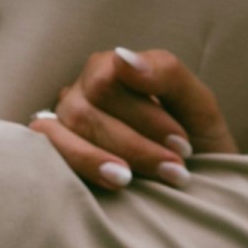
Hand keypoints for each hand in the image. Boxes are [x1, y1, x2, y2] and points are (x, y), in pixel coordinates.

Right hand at [31, 48, 237, 195]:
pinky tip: (116, 181)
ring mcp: (64, 121)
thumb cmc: (194, 145)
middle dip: (137, 145)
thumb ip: (167, 72)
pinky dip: (84, 163)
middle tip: (176, 169)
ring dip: (113, 158)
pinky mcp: (54, 152)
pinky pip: (48, 147)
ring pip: (73, 128)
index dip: (146, 116)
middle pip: (90, 108)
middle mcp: (83, 91)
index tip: (182, 145)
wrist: (198, 191)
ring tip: (151, 180)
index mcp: (113, 70)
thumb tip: (121, 57)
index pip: (109, 79)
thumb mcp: (198, 107)